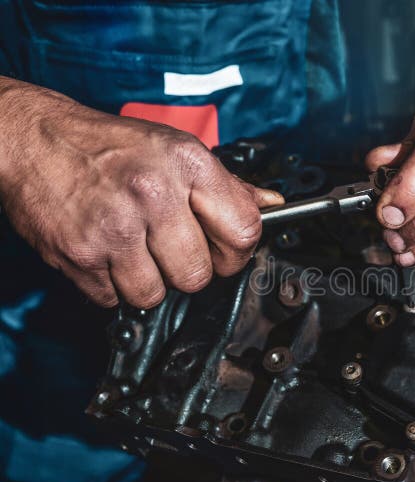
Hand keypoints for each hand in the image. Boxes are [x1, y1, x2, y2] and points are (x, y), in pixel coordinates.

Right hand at [0, 82, 282, 307]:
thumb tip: (271, 206)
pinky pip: (113, 299)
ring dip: (148, 281)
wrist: (34, 139)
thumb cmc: (111, 147)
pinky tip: (107, 253)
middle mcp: (153, 194)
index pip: (244, 232)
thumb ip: (227, 185)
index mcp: (188, 164)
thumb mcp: (177, 150)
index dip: (237, 251)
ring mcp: (114, 227)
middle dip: (188, 270)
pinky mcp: (78, 254)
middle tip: (171, 248)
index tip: (224, 251)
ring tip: (135, 249)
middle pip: (199, 275)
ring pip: (156, 294)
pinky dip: (111, 286)